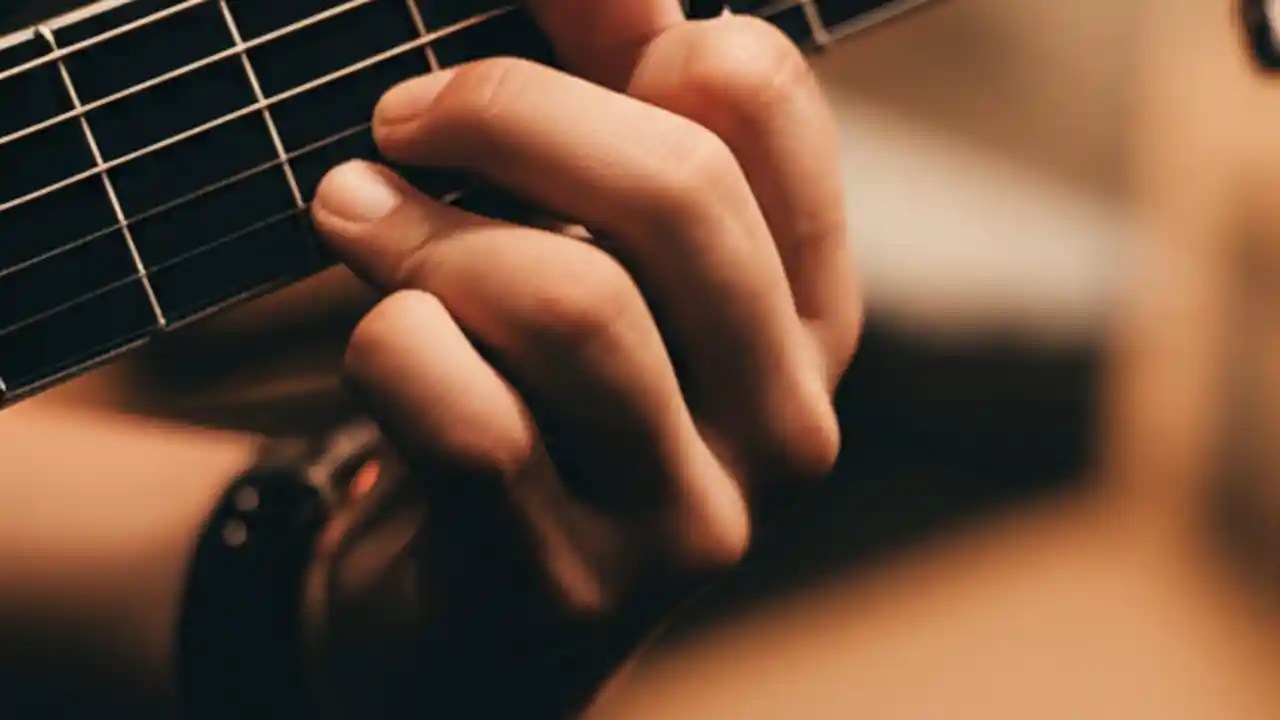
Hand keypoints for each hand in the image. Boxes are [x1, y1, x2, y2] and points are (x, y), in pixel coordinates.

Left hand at [309, 1, 860, 713]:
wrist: (479, 629)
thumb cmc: (538, 410)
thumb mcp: (591, 256)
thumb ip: (604, 103)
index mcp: (809, 312)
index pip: (763, 103)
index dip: (625, 30)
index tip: (508, 63)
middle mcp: (785, 419)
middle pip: (674, 192)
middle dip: (506, 115)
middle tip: (401, 119)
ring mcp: (690, 516)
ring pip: (565, 303)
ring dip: (423, 236)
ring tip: (353, 215)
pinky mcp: (569, 587)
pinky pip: (471, 418)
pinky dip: (392, 346)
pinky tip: (374, 342)